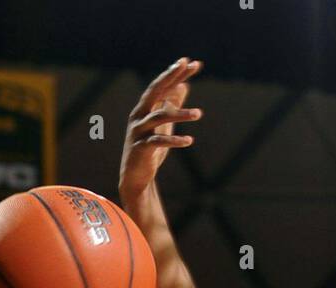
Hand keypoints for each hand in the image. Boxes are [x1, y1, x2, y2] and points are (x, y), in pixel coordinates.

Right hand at [119, 56, 203, 200]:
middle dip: (170, 77)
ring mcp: (139, 131)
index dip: (175, 73)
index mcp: (144, 108)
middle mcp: (139, 115)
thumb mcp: (164, 125)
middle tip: (185, 66)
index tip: (190, 62)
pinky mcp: (141, 149)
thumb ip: (171, 106)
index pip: (161, 86)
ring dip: (179, 113)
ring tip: (199, 114)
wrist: (136, 177)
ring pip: (159, 117)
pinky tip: (189, 140)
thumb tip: (183, 85)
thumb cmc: (150, 150)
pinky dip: (174, 140)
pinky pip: (159, 141)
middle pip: (154, 91)